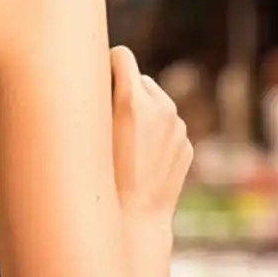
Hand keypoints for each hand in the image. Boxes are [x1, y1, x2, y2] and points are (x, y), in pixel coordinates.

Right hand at [110, 47, 193, 220]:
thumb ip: (94, 100)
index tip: (97, 79)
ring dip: (143, 114)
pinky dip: (156, 137)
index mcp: (133, 99)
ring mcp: (178, 126)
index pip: (121, 55)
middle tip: (107, 118)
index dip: (106, 65)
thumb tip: (94, 77)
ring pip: (157, 104)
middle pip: (141, 79)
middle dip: (125, 91)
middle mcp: (161, 106)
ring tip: (125, 146)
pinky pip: (168, 129)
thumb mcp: (90, 135)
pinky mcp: (187, 145)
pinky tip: (141, 162)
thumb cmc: (100, 180)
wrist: (134, 220)